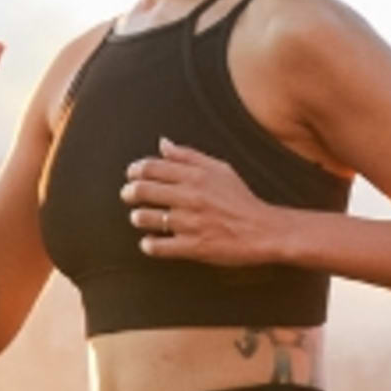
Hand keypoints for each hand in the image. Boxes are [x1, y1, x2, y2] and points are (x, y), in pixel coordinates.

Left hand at [124, 138, 287, 266]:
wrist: (262, 230)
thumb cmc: (240, 199)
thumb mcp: (220, 169)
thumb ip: (188, 156)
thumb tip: (162, 143)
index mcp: (196, 176)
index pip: (153, 167)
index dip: (136, 170)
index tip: (131, 174)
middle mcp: (190, 197)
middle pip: (144, 190)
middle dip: (129, 192)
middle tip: (128, 195)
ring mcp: (190, 223)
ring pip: (147, 218)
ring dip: (138, 217)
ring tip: (139, 217)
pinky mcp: (192, 247)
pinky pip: (158, 246)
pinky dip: (149, 244)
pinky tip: (150, 241)